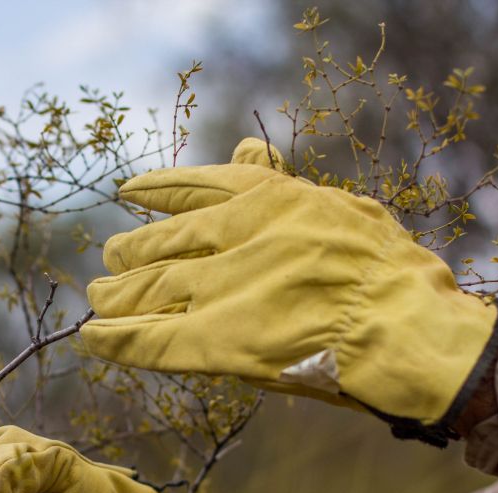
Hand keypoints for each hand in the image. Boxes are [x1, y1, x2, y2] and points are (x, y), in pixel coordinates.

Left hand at [82, 138, 497, 441]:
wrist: (406, 327)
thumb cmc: (383, 270)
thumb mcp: (336, 207)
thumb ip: (280, 181)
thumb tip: (247, 145)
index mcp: (266, 200)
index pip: (193, 189)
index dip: (156, 191)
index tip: (129, 192)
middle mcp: (234, 237)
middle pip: (161, 244)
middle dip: (131, 252)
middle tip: (110, 259)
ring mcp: (222, 289)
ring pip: (148, 289)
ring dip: (116, 297)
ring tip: (96, 300)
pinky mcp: (216, 341)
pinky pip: (151, 341)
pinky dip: (116, 341)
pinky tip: (91, 339)